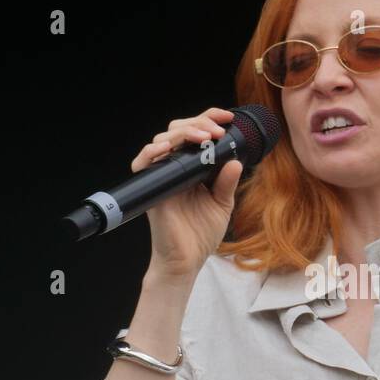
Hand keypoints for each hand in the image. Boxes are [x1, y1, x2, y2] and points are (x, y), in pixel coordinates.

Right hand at [133, 108, 243, 279]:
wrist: (186, 261)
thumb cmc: (200, 234)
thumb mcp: (222, 204)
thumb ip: (227, 182)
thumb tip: (235, 160)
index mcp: (193, 168)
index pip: (197, 134)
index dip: (209, 120)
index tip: (228, 118)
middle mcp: (176, 167)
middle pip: (178, 130)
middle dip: (199, 123)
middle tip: (217, 130)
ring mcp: (162, 176)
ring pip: (163, 139)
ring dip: (184, 132)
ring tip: (205, 137)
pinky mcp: (152, 187)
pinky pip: (144, 161)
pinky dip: (153, 151)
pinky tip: (169, 148)